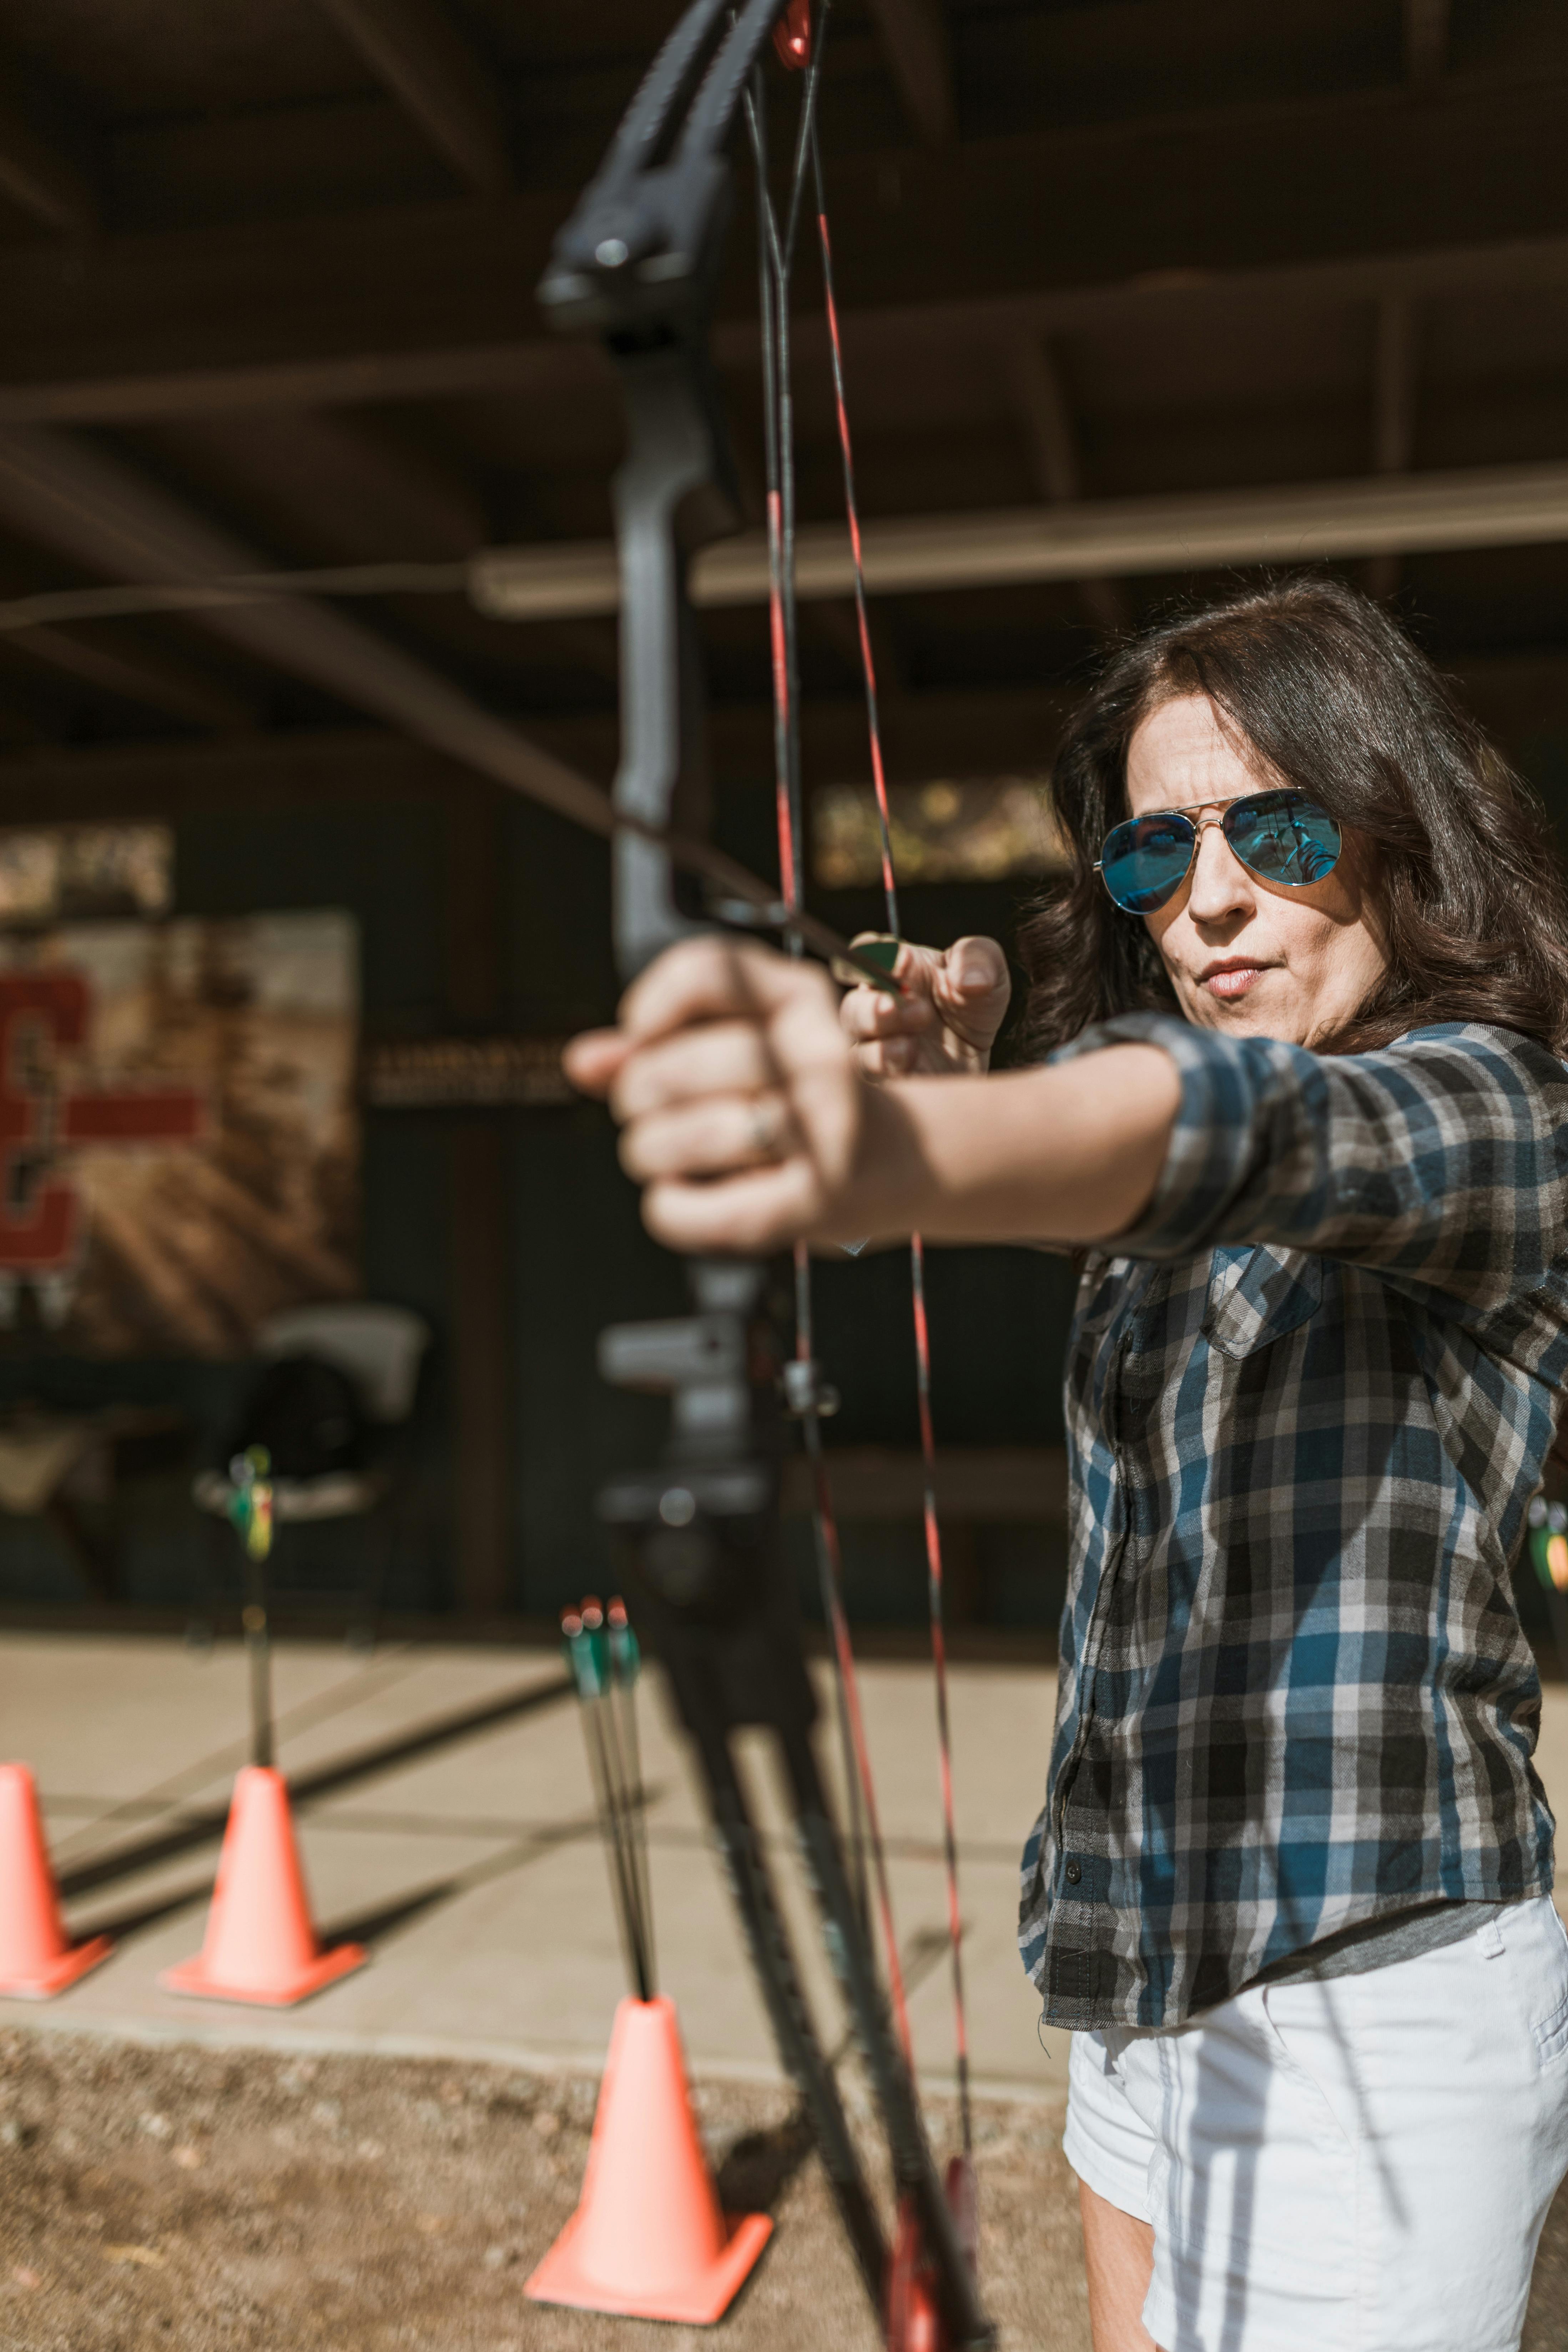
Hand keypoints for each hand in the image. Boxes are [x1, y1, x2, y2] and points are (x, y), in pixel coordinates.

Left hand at [563, 937, 890, 1256]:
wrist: (900, 1161)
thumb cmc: (798, 1096)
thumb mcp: (742, 1047)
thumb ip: (656, 1045)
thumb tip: (581, 1062)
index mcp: (802, 998)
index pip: (707, 972)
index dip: (647, 1006)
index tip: (639, 1036)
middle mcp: (820, 1057)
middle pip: (674, 1069)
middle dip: (635, 1095)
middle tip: (642, 1110)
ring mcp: (825, 1133)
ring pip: (684, 1138)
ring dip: (647, 1152)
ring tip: (656, 1153)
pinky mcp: (816, 1204)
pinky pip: (701, 1210)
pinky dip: (667, 1209)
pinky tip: (676, 1197)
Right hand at [840, 934, 1009, 1080]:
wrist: (978, 1055)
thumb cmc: (974, 1004)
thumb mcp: (988, 971)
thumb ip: (977, 958)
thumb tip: (968, 979)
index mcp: (896, 968)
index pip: (868, 951)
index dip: (876, 954)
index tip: (903, 962)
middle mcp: (877, 1001)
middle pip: (854, 1001)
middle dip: (877, 1005)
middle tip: (917, 1010)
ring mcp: (875, 1040)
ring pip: (855, 1038)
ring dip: (881, 1037)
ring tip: (911, 1042)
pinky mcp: (883, 1073)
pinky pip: (868, 1070)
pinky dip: (885, 1063)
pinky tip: (910, 1058)